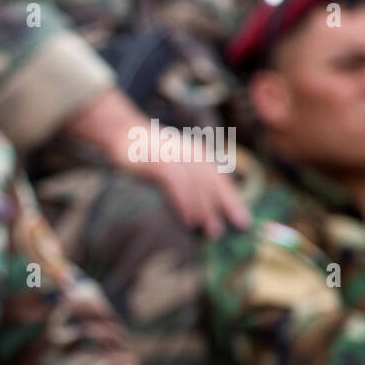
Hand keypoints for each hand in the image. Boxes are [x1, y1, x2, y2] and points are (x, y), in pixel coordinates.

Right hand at [122, 153, 249, 239]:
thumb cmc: (146, 154)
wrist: (122, 134)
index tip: (242, 220)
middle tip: (238, 225)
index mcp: (198, 154)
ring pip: (197, 186)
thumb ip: (185, 184)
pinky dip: (185, 204)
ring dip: (206, 210)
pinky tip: (189, 221)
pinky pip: (178, 186)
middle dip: (228, 205)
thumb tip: (196, 212)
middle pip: (215, 183)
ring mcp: (176, 157)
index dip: (233, 200)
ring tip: (213, 231)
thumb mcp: (171, 166)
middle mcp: (191, 154)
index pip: (220, 179)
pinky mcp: (160, 162)